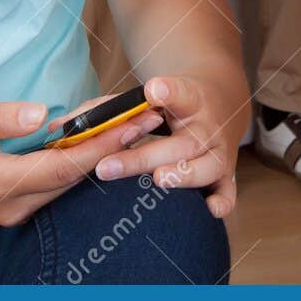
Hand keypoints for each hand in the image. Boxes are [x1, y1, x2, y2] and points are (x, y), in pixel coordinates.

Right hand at [0, 99, 162, 226]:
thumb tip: (42, 113)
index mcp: (1, 185)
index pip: (65, 166)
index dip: (102, 145)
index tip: (131, 122)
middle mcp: (16, 205)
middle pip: (77, 175)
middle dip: (116, 145)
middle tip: (150, 116)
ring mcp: (18, 209)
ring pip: (71, 179)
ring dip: (103, 151)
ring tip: (136, 120)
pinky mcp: (18, 204)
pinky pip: (58, 180)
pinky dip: (81, 157)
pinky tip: (100, 134)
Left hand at [93, 75, 247, 218]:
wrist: (221, 105)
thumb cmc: (179, 103)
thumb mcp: (162, 92)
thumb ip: (127, 108)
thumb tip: (72, 127)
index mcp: (191, 101)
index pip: (181, 94)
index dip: (168, 92)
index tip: (152, 91)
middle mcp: (207, 127)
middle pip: (181, 143)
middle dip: (144, 156)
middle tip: (109, 167)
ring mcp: (219, 151)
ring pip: (207, 166)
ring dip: (182, 175)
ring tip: (157, 179)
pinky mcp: (226, 174)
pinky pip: (229, 190)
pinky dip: (222, 201)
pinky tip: (211, 210)